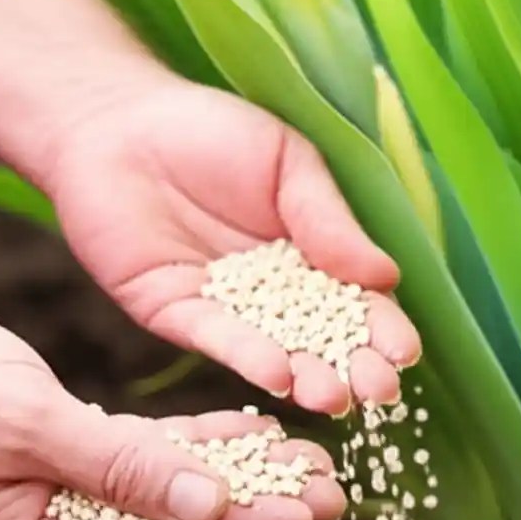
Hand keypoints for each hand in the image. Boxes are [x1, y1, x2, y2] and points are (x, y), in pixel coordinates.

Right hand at [0, 298, 345, 519]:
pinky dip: (198, 445)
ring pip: (172, 491)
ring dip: (239, 474)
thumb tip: (211, 505)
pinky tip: (254, 431)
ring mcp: (67, 503)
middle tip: (334, 492)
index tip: (309, 514)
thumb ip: (121, 466)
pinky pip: (149, 457)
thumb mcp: (29, 425)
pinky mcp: (74, 461)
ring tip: (311, 459)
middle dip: (256, 507)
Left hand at [40, 81, 421, 416]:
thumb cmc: (210, 130)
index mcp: (312, 254)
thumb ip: (329, 222)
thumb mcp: (288, 164)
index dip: (382, 329)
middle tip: (378, 393)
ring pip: (274, 351)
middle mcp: (274, 292)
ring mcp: (227, 307)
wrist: (116, 121)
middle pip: (321, 339)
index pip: (356, 302)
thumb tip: (387, 276)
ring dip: (306, 378)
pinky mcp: (177, 312)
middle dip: (352, 368)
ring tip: (334, 398)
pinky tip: (276, 374)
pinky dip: (247, 357)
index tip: (403, 354)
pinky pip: (217, 340)